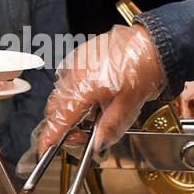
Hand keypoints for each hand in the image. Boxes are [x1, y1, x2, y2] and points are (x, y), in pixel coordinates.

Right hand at [34, 24, 164, 156]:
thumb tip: (98, 145)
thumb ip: (110, 127)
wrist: (150, 43)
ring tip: (93, 114)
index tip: (44, 150)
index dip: (49, 137)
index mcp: (84, 89)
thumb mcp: (130, 104)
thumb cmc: (142, 68)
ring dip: (69, 110)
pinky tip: (94, 96)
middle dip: (63, 126)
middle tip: (84, 135)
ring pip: (60, 95)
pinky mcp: (80, 58)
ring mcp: (75, 65)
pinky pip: (68, 81)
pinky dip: (75, 94)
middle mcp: (74, 75)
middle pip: (55, 109)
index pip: (60, 120)